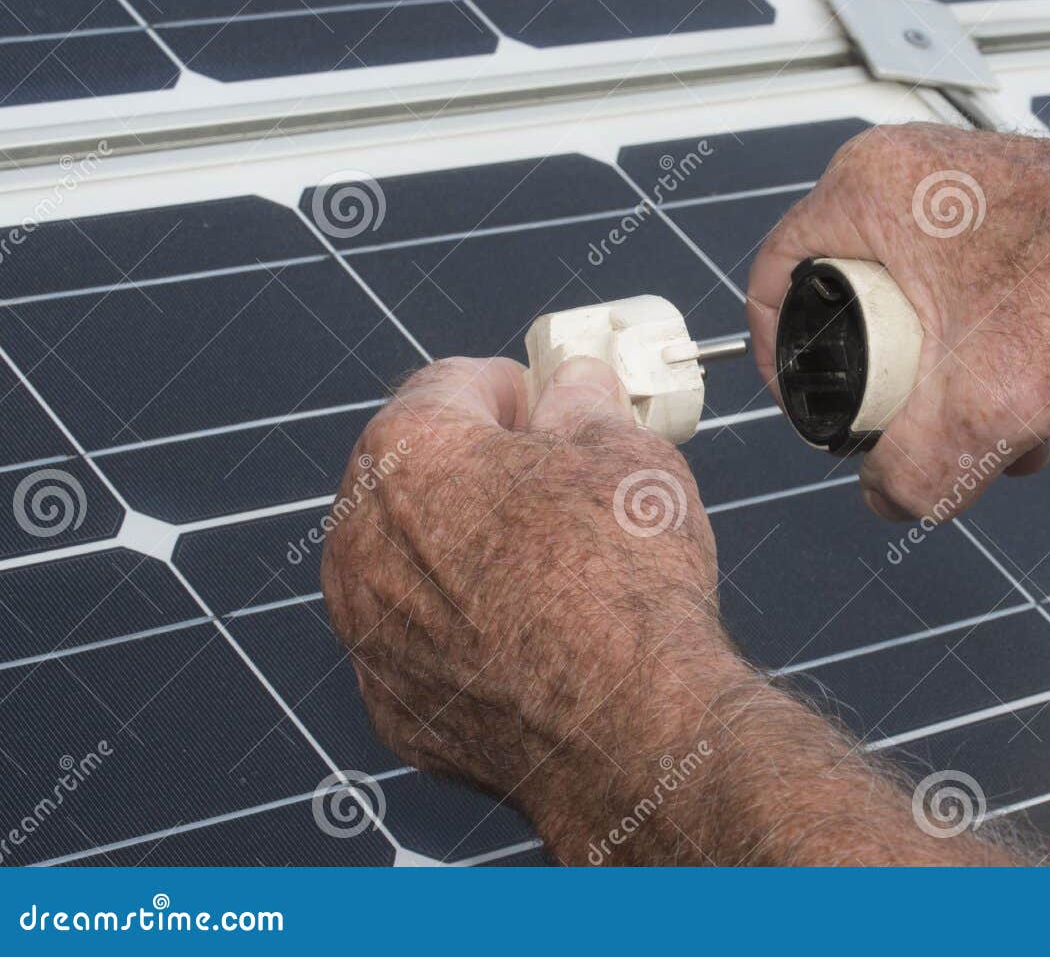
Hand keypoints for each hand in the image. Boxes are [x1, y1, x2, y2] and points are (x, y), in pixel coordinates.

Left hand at [319, 355, 739, 848]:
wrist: (629, 725)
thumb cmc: (624, 580)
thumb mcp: (626, 454)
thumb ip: (584, 407)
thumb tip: (577, 388)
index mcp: (408, 451)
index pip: (449, 385)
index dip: (510, 388)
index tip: (546, 405)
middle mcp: (360, 538)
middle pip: (414, 474)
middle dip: (478, 468)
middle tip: (554, 481)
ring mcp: (366, 631)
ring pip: (410, 564)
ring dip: (463, 552)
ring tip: (551, 566)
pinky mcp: (392, 705)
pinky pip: (423, 644)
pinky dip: (465, 633)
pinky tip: (533, 638)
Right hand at [748, 124, 1049, 520]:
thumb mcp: (977, 411)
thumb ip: (911, 475)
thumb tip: (890, 499)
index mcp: (868, 190)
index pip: (778, 283)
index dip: (785, 367)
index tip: (814, 416)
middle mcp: (910, 175)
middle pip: (860, 309)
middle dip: (902, 394)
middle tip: (928, 433)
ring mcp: (967, 190)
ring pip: (928, 312)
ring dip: (962, 387)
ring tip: (1014, 431)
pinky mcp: (1018, 216)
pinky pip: (978, 299)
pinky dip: (1003, 356)